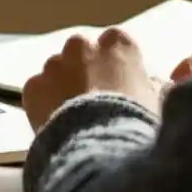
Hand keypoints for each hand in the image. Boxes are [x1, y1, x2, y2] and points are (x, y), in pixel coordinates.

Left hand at [21, 28, 159, 132]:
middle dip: (86, 71)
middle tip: (95, 102)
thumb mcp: (158, 103)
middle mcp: (82, 45)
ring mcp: (54, 64)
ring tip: (75, 117)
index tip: (121, 86)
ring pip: (57, 71)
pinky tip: (57, 124)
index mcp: (117, 43)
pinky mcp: (33, 86)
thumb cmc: (136, 123)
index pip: (117, 44)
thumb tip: (153, 85)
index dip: (118, 67)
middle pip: (82, 53)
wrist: (100, 148)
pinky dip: (44, 104)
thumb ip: (154, 87)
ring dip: (63, 86)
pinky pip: (39, 92)